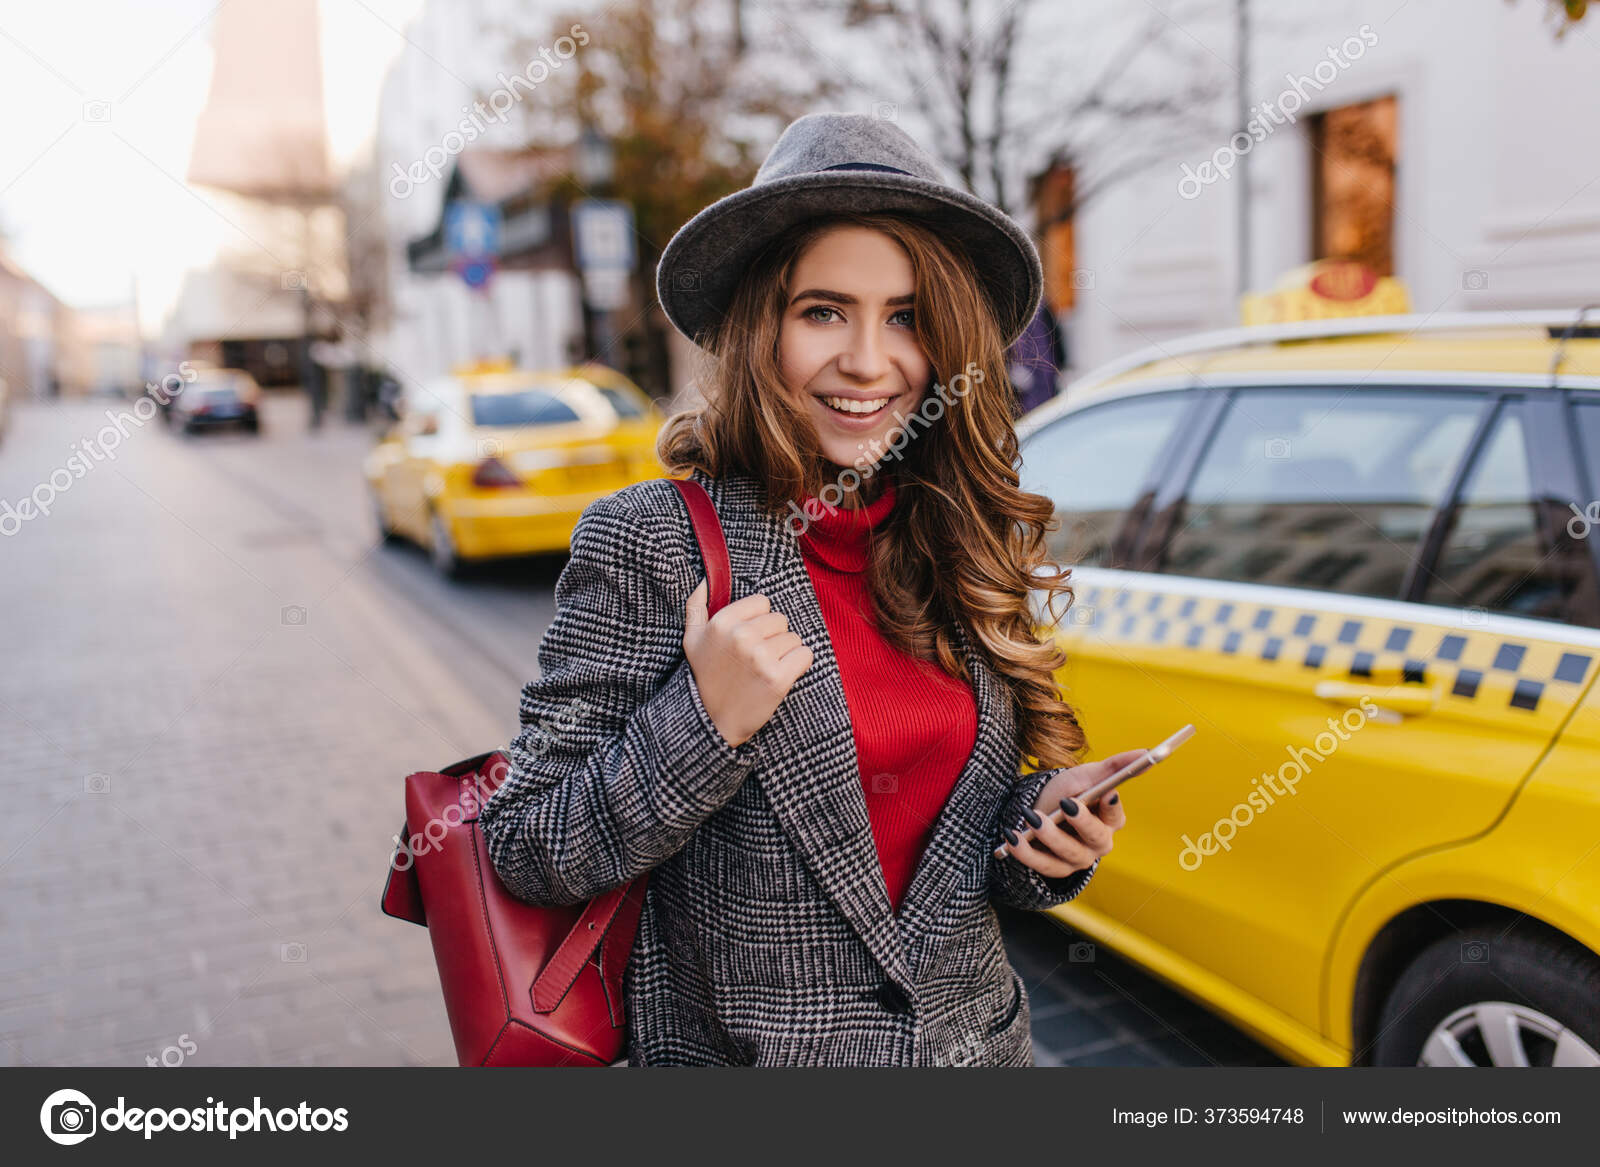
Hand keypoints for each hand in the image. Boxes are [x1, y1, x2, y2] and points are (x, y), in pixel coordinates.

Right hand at [683, 578, 813, 747]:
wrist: (713, 721)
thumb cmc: (705, 678)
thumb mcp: (692, 640)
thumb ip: (696, 606)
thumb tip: (707, 579)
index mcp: (722, 623)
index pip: (762, 602)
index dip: (758, 620)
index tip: (748, 639)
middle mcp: (741, 636)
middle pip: (780, 619)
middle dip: (773, 637)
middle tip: (756, 658)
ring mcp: (761, 658)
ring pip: (794, 638)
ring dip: (785, 653)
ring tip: (765, 669)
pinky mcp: (779, 678)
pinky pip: (805, 655)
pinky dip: (798, 665)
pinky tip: (781, 675)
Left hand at [1000, 749, 1136, 878]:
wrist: (1040, 807)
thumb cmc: (1070, 791)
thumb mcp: (1088, 775)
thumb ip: (1116, 766)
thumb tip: (1145, 752)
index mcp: (1110, 820)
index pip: (1116, 816)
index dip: (1112, 806)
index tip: (1106, 792)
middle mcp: (1098, 843)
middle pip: (1095, 838)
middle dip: (1081, 821)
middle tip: (1066, 803)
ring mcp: (1077, 859)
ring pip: (1067, 853)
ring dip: (1049, 836)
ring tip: (1032, 818)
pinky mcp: (1054, 868)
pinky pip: (1042, 865)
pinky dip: (1026, 853)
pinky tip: (1012, 838)